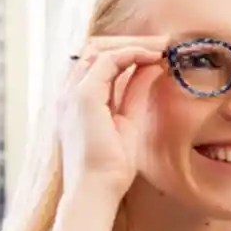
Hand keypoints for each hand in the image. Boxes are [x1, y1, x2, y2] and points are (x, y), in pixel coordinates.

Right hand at [58, 36, 167, 202]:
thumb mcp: (129, 120)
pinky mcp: (83, 97)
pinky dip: (132, 54)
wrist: (98, 189)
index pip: (96, 61)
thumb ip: (135, 92)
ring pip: (99, 48)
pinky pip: (108, 61)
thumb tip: (151, 67)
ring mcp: (72, 93)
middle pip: (95, 48)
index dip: (125, 51)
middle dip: (129, 42)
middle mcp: (68, 93)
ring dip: (133, 44)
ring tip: (162, 46)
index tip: (155, 52)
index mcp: (74, 100)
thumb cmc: (112, 165)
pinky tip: (154, 57)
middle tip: (161, 43)